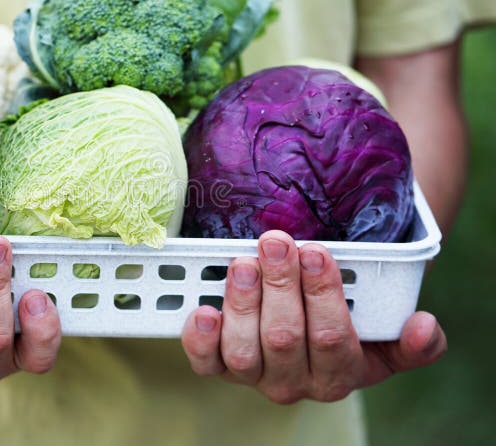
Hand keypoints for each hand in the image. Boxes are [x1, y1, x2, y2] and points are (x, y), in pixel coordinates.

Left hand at [181, 230, 446, 403]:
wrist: (311, 335)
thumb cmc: (350, 328)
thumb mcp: (386, 333)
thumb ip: (413, 340)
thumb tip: (424, 326)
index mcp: (339, 374)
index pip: (332, 338)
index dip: (323, 295)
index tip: (316, 252)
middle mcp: (294, 382)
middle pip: (284, 338)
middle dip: (280, 285)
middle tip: (276, 243)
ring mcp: (254, 376)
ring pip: (244, 350)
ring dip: (242, 302)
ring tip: (243, 263)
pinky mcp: (220, 368)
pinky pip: (205, 362)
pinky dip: (200, 339)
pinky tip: (202, 309)